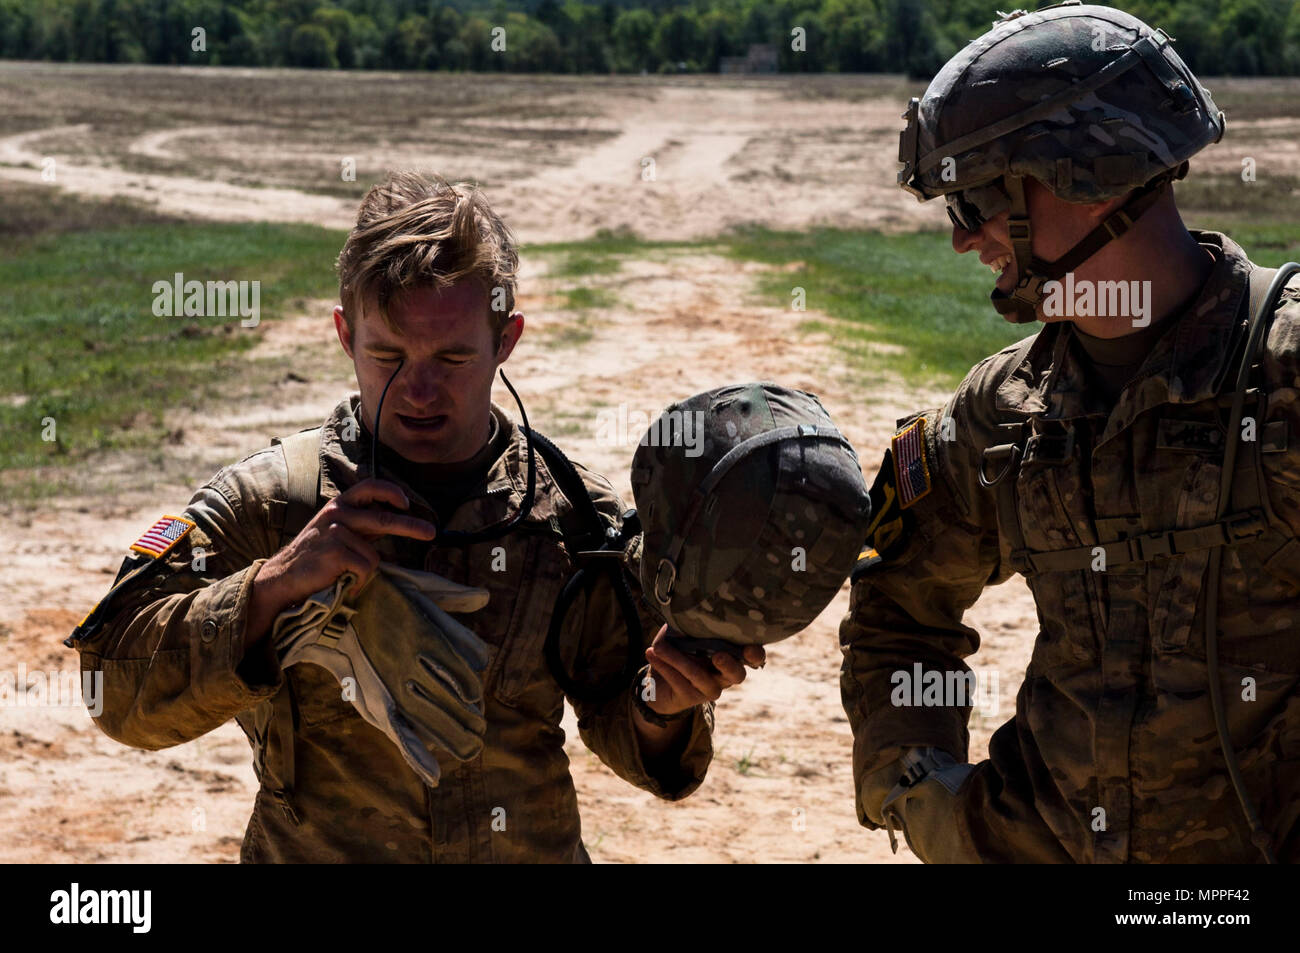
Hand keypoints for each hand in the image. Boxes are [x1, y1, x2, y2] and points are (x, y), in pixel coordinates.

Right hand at [247, 479, 436, 642]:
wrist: (283, 577)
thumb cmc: (316, 557)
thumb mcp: (338, 532)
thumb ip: (363, 524)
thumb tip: (398, 520)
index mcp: (340, 504)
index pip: (370, 486)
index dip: (391, 492)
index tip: (406, 503)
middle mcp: (337, 513)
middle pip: (383, 518)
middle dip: (411, 526)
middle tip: (431, 533)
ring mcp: (335, 531)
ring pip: (373, 554)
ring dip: (367, 571)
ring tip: (349, 576)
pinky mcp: (334, 550)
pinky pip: (365, 568)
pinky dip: (360, 582)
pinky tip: (344, 584)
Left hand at [642, 624, 764, 715]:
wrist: (657, 682)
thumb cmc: (677, 649)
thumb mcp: (684, 633)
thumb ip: (689, 623)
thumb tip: (685, 608)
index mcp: (731, 655)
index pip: (752, 658)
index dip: (755, 655)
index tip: (750, 649)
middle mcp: (725, 675)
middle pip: (737, 675)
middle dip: (729, 665)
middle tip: (717, 655)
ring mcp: (709, 689)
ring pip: (700, 678)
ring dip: (678, 660)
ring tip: (659, 646)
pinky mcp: (691, 698)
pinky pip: (679, 682)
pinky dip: (664, 666)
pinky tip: (651, 652)